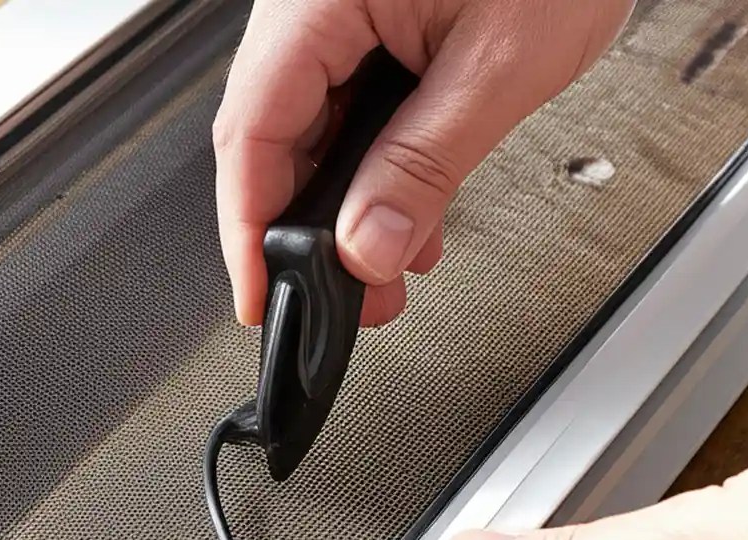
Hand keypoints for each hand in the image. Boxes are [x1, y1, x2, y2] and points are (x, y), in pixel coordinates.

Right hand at [212, 0, 634, 325]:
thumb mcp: (497, 67)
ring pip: (312, 130)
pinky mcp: (368, 23)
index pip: (252, 130)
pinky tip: (405, 213)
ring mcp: (335, 14)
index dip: (249, 228)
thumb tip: (367, 246)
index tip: (263, 295)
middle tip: (341, 301)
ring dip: (343, 208)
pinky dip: (372, 169)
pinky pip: (348, 107)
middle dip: (306, 233)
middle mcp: (310, 3)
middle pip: (272, 137)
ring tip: (383, 271)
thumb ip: (426, 164)